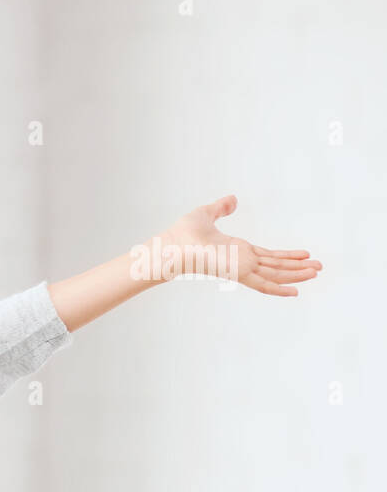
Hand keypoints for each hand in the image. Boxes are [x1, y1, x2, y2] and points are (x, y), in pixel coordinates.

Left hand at [161, 194, 322, 296]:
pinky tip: (295, 292)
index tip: (304, 255)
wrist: (172, 246)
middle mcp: (242, 260)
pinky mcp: (237, 274)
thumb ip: (220, 207)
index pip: (267, 255)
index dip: (286, 256)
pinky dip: (279, 289)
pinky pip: (262, 284)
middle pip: (276, 266)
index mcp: (237, 250)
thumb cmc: (182, 233)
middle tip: (319, 267)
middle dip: (298, 267)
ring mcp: (241, 268)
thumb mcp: (206, 214)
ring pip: (275, 274)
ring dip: (296, 275)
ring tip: (317, 273)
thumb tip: (232, 199)